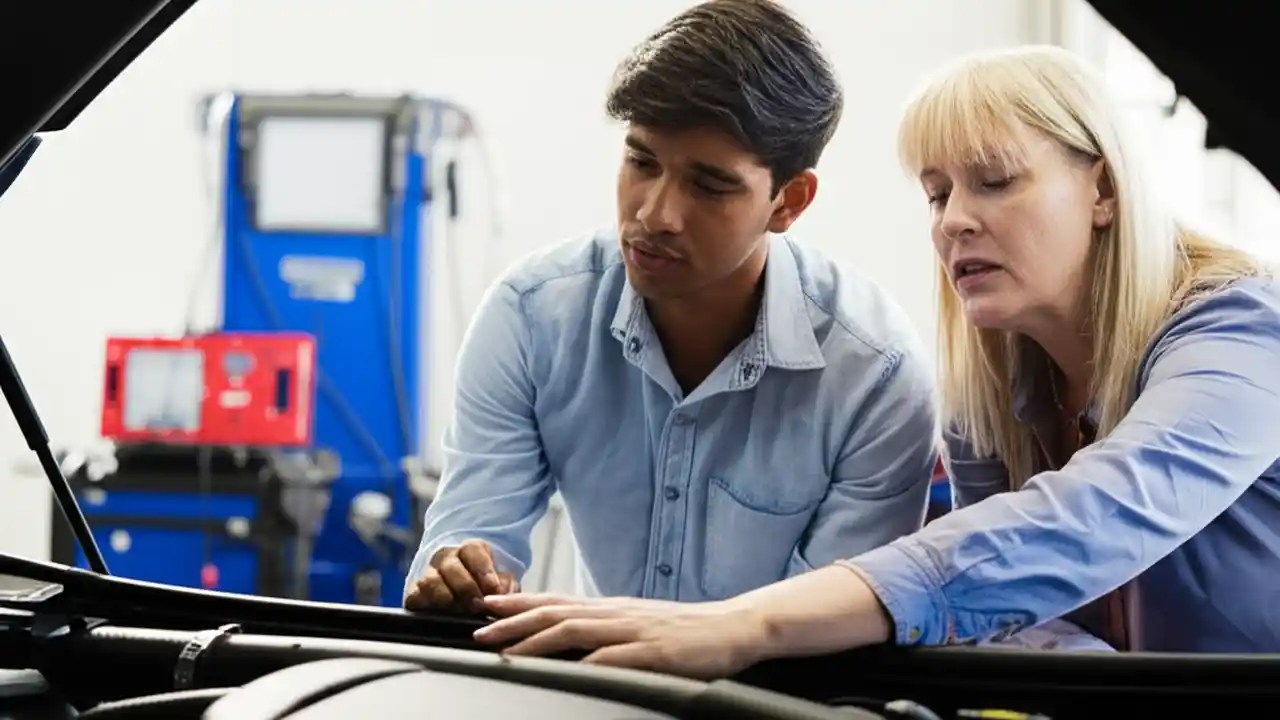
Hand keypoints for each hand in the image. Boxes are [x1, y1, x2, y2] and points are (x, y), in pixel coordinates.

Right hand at [404, 540, 519, 613]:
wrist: (465, 597)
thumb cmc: (487, 587)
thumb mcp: (501, 582)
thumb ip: (506, 585)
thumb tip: (503, 593)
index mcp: (470, 550)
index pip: (472, 550)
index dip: (483, 568)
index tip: (493, 587)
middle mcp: (446, 559)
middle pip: (451, 566)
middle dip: (466, 587)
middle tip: (477, 605)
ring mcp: (429, 575)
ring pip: (430, 580)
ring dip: (445, 596)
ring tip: (459, 610)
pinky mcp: (415, 594)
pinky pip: (414, 597)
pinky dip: (426, 605)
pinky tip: (441, 613)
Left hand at [472, 593, 769, 679]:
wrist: (734, 628)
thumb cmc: (687, 632)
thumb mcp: (640, 627)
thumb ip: (607, 632)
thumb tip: (573, 641)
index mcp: (612, 609)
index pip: (556, 601)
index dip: (519, 603)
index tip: (487, 606)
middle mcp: (616, 614)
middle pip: (555, 613)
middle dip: (513, 621)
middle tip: (480, 629)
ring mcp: (634, 632)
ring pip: (575, 631)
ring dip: (535, 641)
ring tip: (507, 652)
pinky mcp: (654, 653)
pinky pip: (614, 658)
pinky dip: (586, 663)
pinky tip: (566, 671)